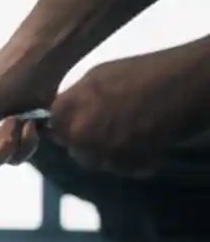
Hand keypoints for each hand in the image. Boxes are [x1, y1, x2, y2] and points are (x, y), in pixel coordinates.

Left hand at [50, 42, 209, 173]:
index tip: (76, 122)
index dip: (64, 125)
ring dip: (108, 152)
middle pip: (73, 147)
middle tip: (110, 125)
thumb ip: (76, 99)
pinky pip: (121, 168)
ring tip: (132, 131)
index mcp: (70, 108)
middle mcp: (81, 133)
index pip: (52, 128)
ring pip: (95, 161)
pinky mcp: (129, 164)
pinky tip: (146, 141)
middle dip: (86, 139)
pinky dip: (131, 160)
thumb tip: (61, 114)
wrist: (188, 82)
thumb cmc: (145, 72)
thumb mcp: (99, 77)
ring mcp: (104, 151)